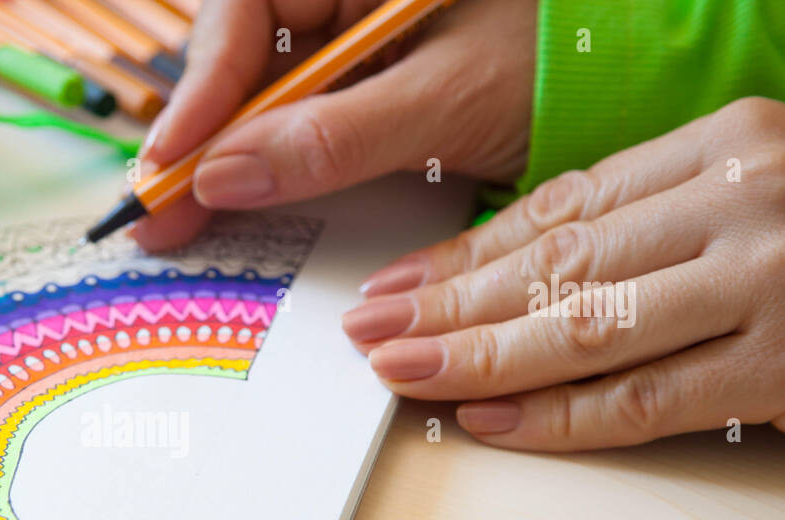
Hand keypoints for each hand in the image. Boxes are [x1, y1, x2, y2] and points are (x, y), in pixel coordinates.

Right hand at [133, 0, 535, 250]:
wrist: (641, 71)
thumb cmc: (566, 58)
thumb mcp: (448, 99)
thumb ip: (334, 137)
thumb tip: (223, 174)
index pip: (245, 14)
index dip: (198, 94)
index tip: (171, 166)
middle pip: (239, 58)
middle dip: (199, 137)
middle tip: (158, 213)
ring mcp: (352, 34)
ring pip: (260, 93)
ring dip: (223, 158)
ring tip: (182, 219)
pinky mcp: (364, 78)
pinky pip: (298, 117)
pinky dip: (268, 162)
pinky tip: (235, 198)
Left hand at [347, 97, 784, 449]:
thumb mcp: (745, 192)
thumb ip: (648, 220)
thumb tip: (511, 269)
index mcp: (724, 143)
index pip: (559, 209)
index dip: (464, 254)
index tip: (396, 285)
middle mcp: (742, 199)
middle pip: (557, 263)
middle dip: (448, 304)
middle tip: (368, 329)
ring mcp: (769, 282)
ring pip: (584, 326)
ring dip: (479, 357)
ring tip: (401, 371)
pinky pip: (646, 398)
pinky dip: (560, 417)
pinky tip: (491, 421)